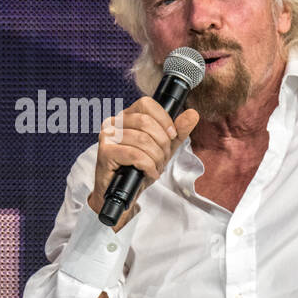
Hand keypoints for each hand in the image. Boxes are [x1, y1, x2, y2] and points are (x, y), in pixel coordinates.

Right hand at [87, 97, 198, 229]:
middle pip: (146, 122)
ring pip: (142, 140)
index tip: (171, 136)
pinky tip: (149, 173)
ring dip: (156, 158)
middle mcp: (113, 123)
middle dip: (162, 144)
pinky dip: (148, 166)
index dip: (163, 120)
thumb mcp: (163, 148)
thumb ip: (178, 131)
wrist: (123, 193)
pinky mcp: (105, 152)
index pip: (146, 104)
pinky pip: (135, 155)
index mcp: (126, 117)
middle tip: (162, 158)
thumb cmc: (139, 168)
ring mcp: (107, 137)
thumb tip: (192, 114)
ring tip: (155, 168)